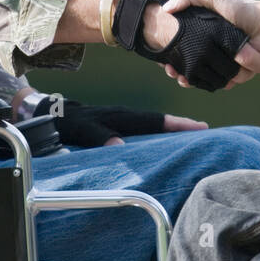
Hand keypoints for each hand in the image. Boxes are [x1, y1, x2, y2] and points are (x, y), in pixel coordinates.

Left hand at [38, 98, 206, 146]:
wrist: (53, 114)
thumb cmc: (69, 123)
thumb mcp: (82, 131)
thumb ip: (100, 138)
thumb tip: (121, 147)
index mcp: (123, 116)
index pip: (156, 121)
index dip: (178, 124)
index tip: (200, 126)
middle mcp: (127, 116)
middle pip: (160, 121)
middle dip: (182, 125)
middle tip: (206, 130)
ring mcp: (124, 119)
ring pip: (153, 124)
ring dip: (172, 129)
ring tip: (191, 136)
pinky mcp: (119, 124)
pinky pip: (144, 129)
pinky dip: (158, 132)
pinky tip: (164, 140)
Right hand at [159, 0, 259, 89]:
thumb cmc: (242, 8)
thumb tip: (167, 9)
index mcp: (207, 36)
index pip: (183, 51)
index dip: (171, 59)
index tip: (165, 62)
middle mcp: (215, 50)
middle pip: (191, 68)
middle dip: (180, 72)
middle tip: (171, 70)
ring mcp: (227, 63)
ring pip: (205, 78)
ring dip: (192, 79)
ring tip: (180, 74)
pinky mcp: (238, 72)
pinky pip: (223, 83)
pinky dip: (214, 83)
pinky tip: (204, 80)